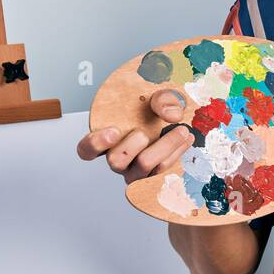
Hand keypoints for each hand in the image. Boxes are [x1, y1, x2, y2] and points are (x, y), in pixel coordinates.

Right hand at [75, 88, 196, 184]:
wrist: (179, 122)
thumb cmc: (158, 110)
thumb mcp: (158, 96)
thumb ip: (162, 100)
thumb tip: (171, 115)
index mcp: (108, 140)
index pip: (87, 150)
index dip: (95, 144)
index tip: (113, 131)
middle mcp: (119, 159)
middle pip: (115, 162)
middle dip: (130, 147)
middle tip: (143, 133)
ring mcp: (136, 171)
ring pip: (144, 166)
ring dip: (164, 147)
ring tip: (182, 131)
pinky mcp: (155, 177)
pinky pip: (163, 171)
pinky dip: (177, 153)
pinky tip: (187, 138)